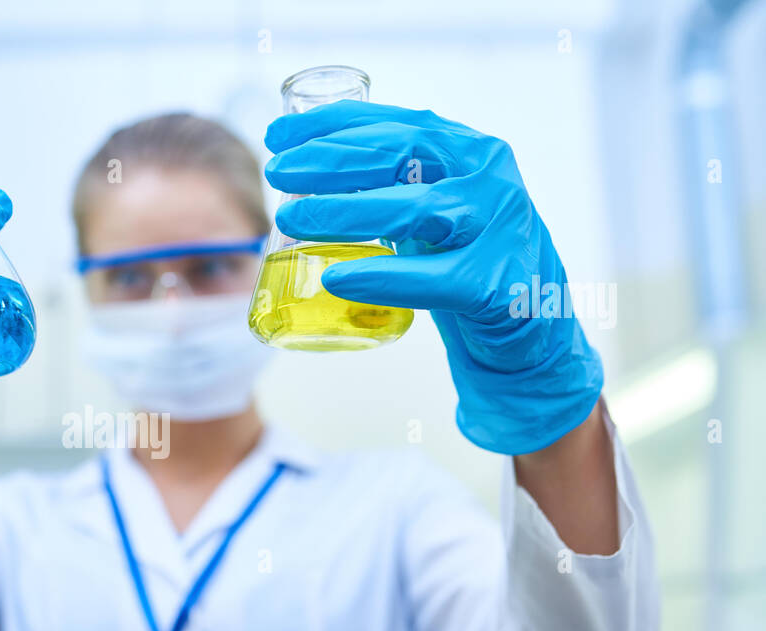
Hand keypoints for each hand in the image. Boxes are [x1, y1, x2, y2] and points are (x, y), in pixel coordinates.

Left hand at [264, 101, 602, 454]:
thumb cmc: (466, 262)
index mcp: (468, 152)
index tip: (279, 134)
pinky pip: (432, 278)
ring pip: (413, 211)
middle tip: (277, 172)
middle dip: (330, 160)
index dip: (333, 124)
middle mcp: (487, 179)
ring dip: (344, 212)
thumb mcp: (430, 211)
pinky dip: (381, 278)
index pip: (396, 124)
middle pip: (401, 155)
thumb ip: (389, 187)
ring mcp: (497, 229)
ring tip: (292, 219)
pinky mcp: (496, 284)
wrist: (532, 328)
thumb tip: (304, 174)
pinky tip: (337, 278)